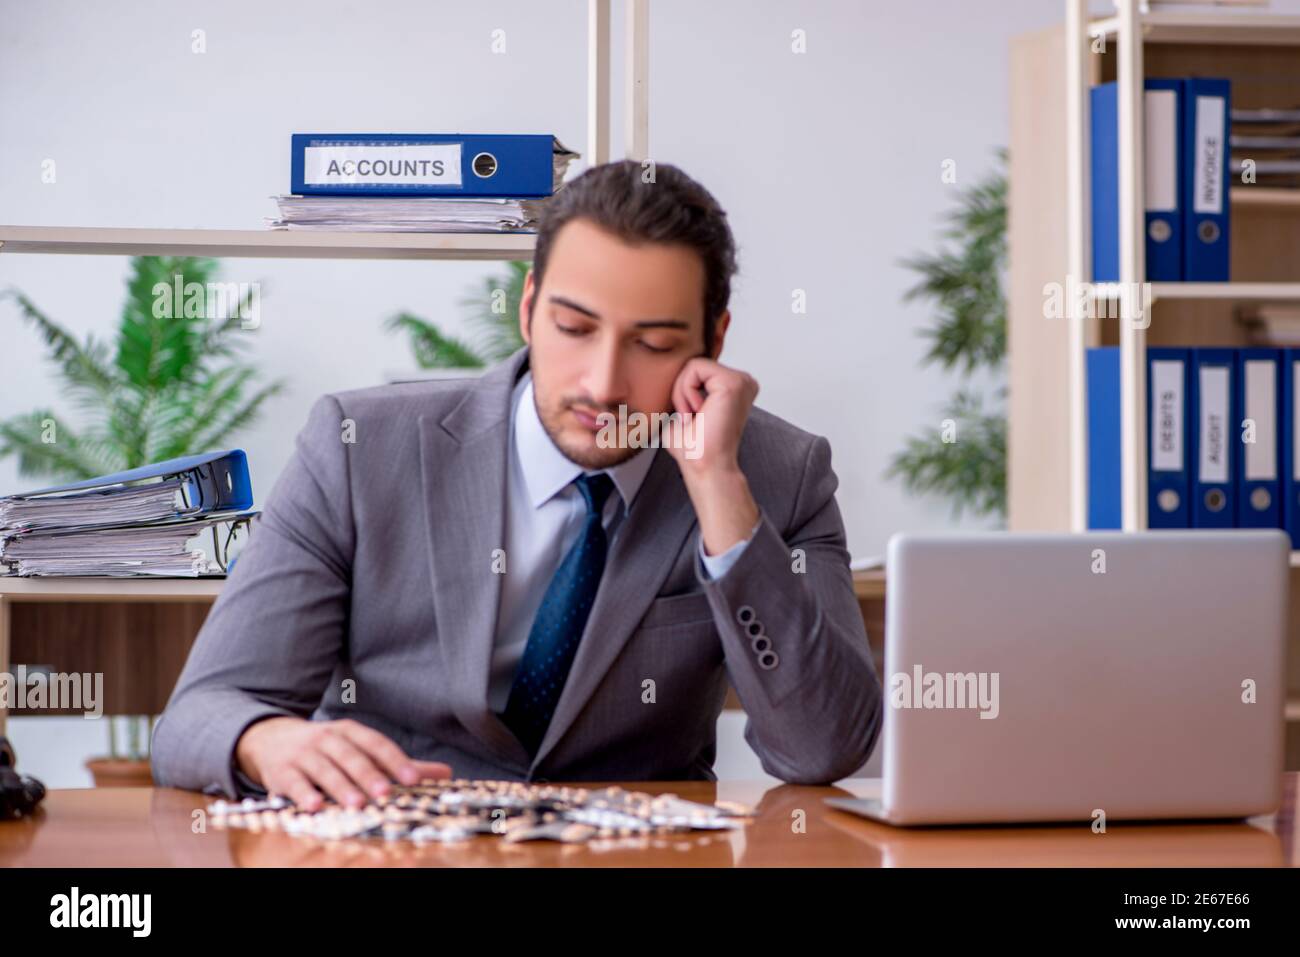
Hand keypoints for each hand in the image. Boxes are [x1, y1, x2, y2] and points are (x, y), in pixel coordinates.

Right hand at [234, 716, 451, 810]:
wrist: (270, 738)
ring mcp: (303, 754)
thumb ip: (398, 763)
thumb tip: (445, 773)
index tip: (413, 779)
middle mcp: (327, 739)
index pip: (377, 744)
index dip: (395, 761)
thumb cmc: (326, 748)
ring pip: (325, 770)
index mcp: (350, 732)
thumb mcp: (359, 748)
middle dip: (369, 775)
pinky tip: (314, 806)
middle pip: (352, 757)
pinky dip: (303, 794)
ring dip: (340, 787)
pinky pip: (294, 782)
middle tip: (385, 793)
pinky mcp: (282, 771)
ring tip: (356, 804)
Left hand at [663, 357, 758, 475]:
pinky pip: (695, 367)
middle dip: (682, 391)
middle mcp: (742, 382)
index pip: (697, 369)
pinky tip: (697, 411)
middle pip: (695, 364)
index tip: (690, 418)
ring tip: (694, 416)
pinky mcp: (733, 382)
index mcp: (734, 388)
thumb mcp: (682, 411)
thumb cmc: (694, 448)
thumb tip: (658, 383)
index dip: (683, 392)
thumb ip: (681, 392)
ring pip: (693, 365)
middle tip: (691, 418)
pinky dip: (686, 391)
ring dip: (683, 393)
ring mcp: (741, 380)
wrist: (704, 466)